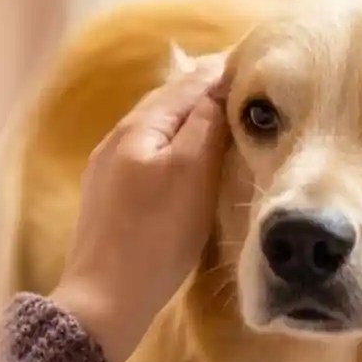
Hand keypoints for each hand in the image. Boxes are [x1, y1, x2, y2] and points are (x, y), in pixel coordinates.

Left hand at [51, 55, 228, 361]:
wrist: (105, 301)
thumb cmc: (155, 237)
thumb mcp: (190, 173)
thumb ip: (204, 125)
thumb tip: (217, 85)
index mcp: (138, 127)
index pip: (189, 83)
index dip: (223, 70)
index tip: (256, 61)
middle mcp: (118, 139)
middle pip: (170, 102)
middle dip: (206, 89)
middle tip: (245, 82)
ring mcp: (109, 169)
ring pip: (159, 129)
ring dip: (191, 118)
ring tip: (224, 115)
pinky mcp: (110, 198)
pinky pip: (150, 155)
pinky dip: (176, 145)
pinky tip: (190, 158)